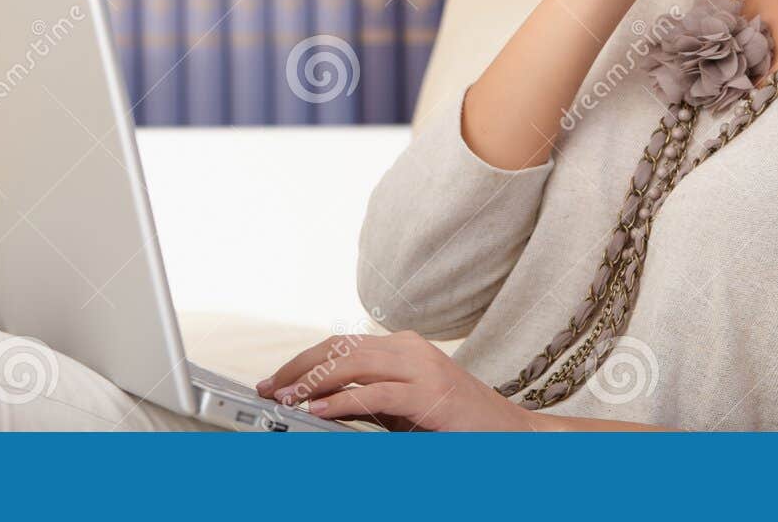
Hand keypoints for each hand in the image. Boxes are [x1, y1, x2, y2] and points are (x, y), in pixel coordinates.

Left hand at [256, 330, 530, 430]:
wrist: (506, 433)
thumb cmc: (452, 423)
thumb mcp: (401, 407)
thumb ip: (366, 398)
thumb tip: (318, 404)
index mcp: (401, 346)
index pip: (341, 344)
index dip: (303, 360)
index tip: (276, 382)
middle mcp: (409, 348)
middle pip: (340, 348)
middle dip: (299, 368)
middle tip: (270, 390)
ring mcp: (421, 367)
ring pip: (353, 363)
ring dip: (313, 382)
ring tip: (287, 400)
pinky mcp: (429, 393)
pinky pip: (375, 393)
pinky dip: (342, 400)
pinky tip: (319, 411)